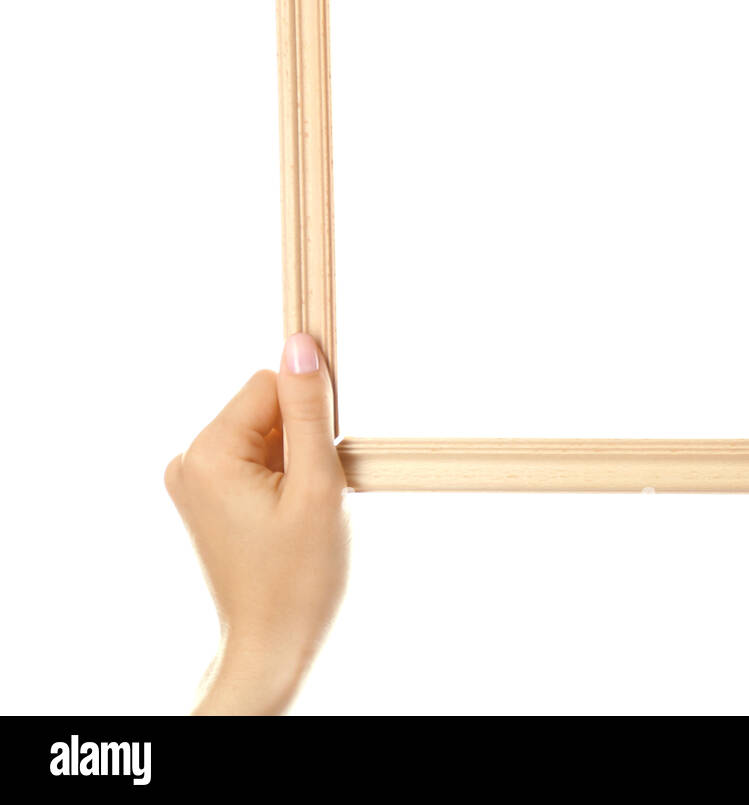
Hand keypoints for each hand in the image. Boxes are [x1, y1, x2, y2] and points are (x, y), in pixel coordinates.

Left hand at [165, 333, 348, 713]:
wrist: (272, 644)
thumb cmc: (298, 577)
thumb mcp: (317, 485)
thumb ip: (309, 410)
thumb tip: (300, 344)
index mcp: (208, 452)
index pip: (271, 383)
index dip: (310, 414)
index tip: (319, 462)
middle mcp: (188, 460)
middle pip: (265, 406)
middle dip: (300, 440)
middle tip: (309, 497)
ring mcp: (192, 480)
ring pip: (264, 432)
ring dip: (293, 461)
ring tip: (297, 513)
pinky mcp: (204, 496)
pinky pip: (253, 457)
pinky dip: (280, 478)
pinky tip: (286, 517)